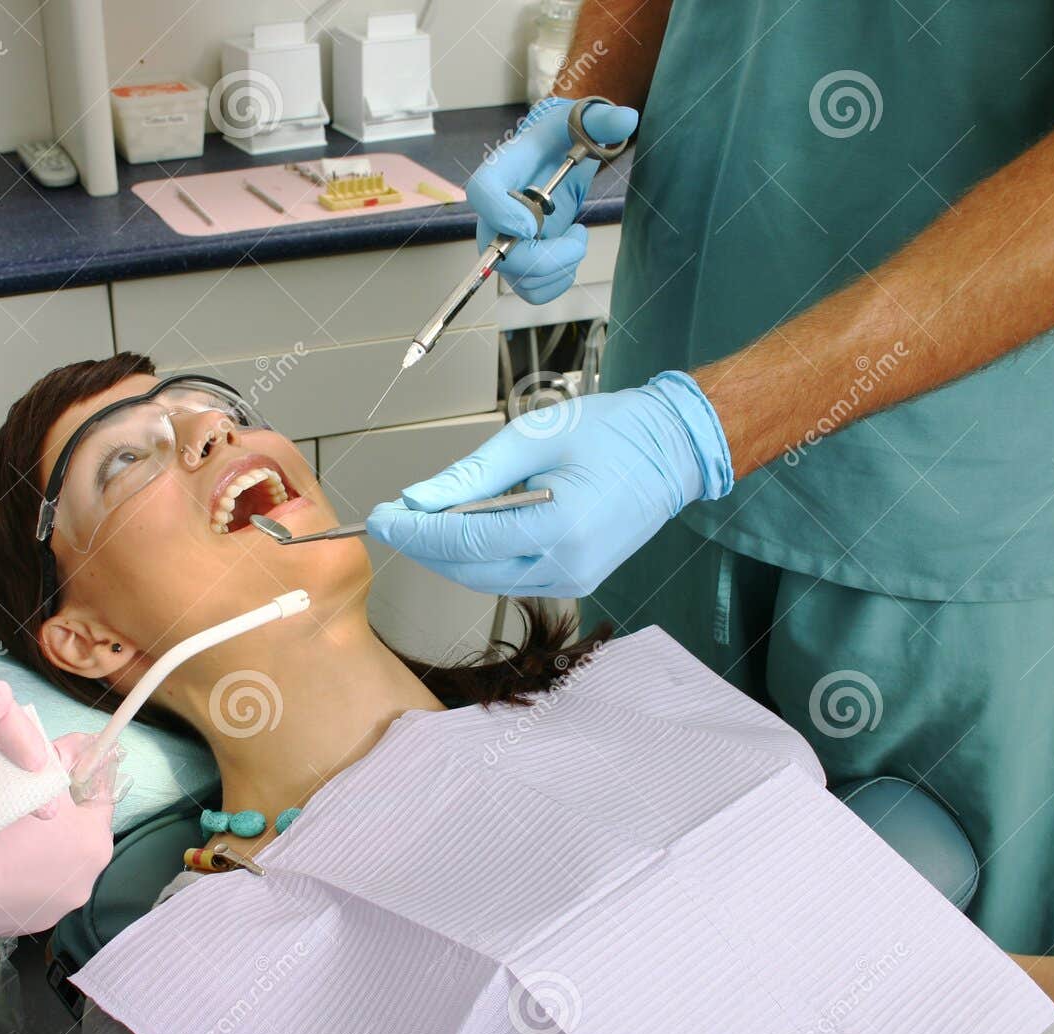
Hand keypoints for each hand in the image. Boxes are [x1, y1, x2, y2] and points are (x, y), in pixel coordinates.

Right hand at [0, 733, 115, 1033]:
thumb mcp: (23, 777)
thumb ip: (62, 759)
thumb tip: (84, 745)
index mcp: (94, 843)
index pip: (102, 794)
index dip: (82, 772)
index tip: (64, 761)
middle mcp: (85, 880)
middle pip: (81, 827)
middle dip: (61, 806)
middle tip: (28, 788)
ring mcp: (58, 906)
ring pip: (58, 855)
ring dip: (42, 837)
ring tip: (9, 821)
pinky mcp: (30, 921)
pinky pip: (34, 881)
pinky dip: (22, 866)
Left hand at [366, 372, 732, 596]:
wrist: (673, 449)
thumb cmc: (614, 432)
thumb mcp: (535, 438)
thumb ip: (473, 473)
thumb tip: (420, 499)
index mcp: (560, 529)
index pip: (465, 542)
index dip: (415, 532)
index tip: (380, 518)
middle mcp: (568, 566)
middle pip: (470, 570)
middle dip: (424, 546)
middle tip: (390, 519)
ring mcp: (574, 579)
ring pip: (487, 580)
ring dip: (450, 555)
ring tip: (421, 522)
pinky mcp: (576, 578)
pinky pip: (512, 577)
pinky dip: (481, 557)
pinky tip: (463, 531)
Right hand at [468, 96, 637, 303]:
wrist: (555, 160)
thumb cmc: (560, 140)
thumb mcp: (581, 122)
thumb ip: (601, 120)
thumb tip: (627, 119)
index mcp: (501, 171)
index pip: (482, 192)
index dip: (502, 214)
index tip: (533, 222)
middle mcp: (492, 213)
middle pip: (501, 254)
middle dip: (550, 256)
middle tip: (578, 234)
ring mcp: (501, 244)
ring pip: (521, 279)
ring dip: (560, 268)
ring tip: (575, 237)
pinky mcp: (517, 266)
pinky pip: (533, 291)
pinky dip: (559, 281)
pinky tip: (568, 253)